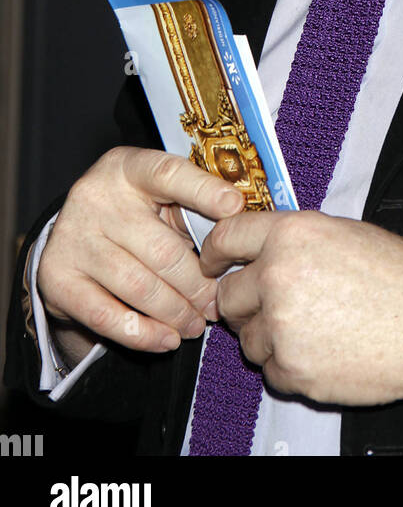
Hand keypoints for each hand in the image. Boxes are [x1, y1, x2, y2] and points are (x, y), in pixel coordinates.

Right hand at [37, 146, 244, 364]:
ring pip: (139, 286)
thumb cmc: (134, 215)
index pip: (168, 174)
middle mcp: (95, 197)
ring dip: (176, 312)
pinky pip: (108, 316)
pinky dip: (143, 333)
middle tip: (217, 303)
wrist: (75, 237)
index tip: (236, 209)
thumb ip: (191, 209)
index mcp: (127, 168)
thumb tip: (241, 231)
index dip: (204, 191)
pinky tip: (167, 339)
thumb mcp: (158, 198)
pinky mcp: (58, 279)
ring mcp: (73, 238)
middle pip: (161, 249)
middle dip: (198, 283)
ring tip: (197, 324)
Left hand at [200, 209, 402, 407]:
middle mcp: (279, 277)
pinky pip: (272, 371)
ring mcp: (282, 327)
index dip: (214, 253)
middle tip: (276, 306)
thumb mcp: (343, 234)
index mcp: (291, 236)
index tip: (210, 263)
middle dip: (246, 304)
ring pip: (247, 339)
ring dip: (270, 338)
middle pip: (228, 296)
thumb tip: (261, 251)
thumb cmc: (401, 277)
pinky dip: (292, 366)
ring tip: (316, 329)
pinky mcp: (293, 370)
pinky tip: (326, 351)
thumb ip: (295, 242)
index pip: (226, 238)